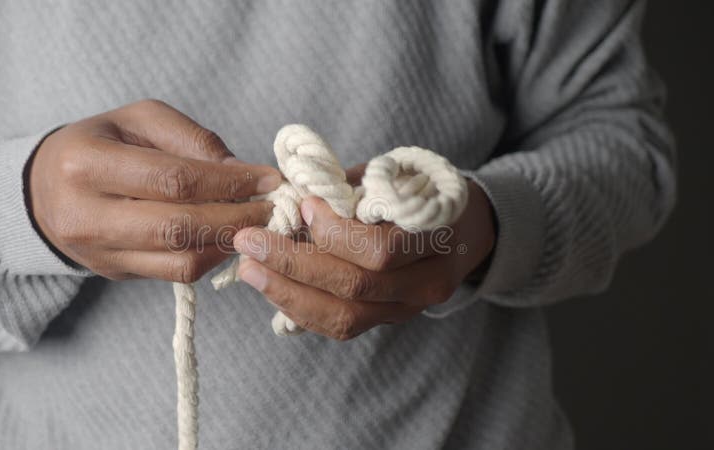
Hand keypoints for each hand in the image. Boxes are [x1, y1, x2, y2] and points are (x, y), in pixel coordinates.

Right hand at [28, 99, 280, 281]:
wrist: (44, 190)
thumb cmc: (98, 144)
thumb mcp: (137, 120)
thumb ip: (190, 138)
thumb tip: (241, 170)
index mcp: (86, 164)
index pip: (174, 180)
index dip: (229, 182)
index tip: (267, 178)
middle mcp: (86, 215)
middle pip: (179, 226)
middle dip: (236, 217)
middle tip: (271, 207)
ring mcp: (98, 253)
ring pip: (181, 259)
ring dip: (229, 242)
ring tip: (256, 223)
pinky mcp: (114, 273)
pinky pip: (175, 274)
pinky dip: (211, 256)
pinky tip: (228, 236)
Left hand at [233, 178, 495, 339]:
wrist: (464, 228)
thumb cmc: (420, 191)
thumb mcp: (395, 177)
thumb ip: (349, 188)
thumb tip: (289, 190)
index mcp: (436, 238)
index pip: (380, 249)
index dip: (334, 232)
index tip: (302, 205)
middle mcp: (427, 283)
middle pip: (355, 286)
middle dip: (293, 264)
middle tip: (249, 241)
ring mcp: (408, 308)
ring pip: (343, 316)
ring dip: (288, 293)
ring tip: (250, 268)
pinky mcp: (387, 320)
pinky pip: (340, 326)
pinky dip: (301, 308)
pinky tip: (272, 287)